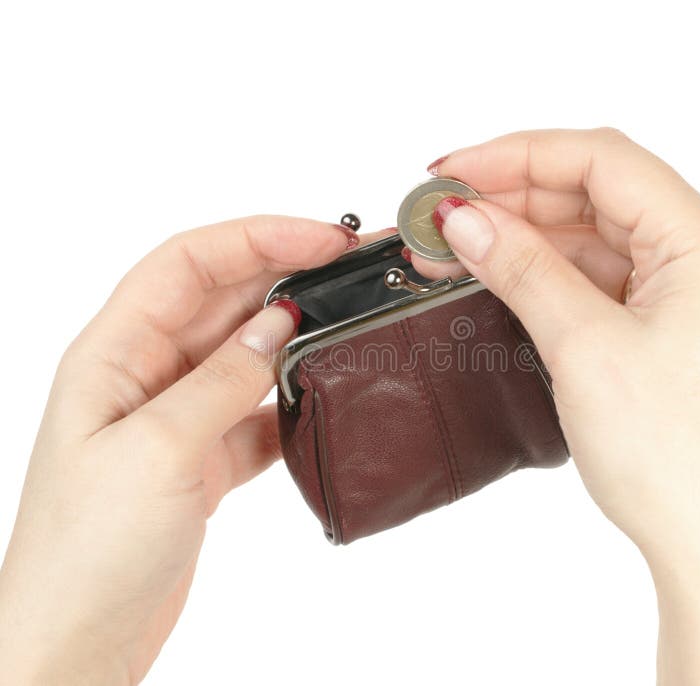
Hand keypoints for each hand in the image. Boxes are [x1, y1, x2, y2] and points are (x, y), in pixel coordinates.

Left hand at [0, 215, 360, 683]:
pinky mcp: (203, 456)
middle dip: (289, 271)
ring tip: (352, 316)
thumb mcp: (157, 451)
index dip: (257, 237)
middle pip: (224, 297)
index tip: (322, 239)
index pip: (189, 262)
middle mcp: (146, 373)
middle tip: (356, 263)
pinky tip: (324, 396)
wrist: (77, 641)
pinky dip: (292, 397)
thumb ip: (223, 380)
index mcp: (115, 353)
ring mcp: (177, 414)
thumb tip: (278, 324)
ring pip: (245, 349)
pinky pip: (257, 407)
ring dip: (296, 330)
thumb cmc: (85, 553)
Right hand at [417, 129, 699, 684]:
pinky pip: (597, 277)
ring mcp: (684, 293)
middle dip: (512, 197)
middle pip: (594, 194)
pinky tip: (499, 275)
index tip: (452, 173)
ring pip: (591, 236)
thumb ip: (523, 270)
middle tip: (441, 214)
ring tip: (454, 246)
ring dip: (523, 236)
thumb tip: (466, 220)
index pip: (602, 162)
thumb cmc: (676, 457)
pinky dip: (545, 272)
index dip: (518, 156)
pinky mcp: (662, 326)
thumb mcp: (584, 346)